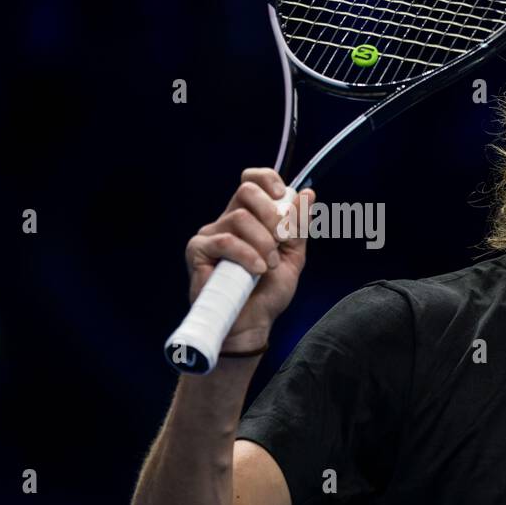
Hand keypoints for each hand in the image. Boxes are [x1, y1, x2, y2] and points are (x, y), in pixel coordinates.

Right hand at [184, 168, 315, 352]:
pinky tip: (256, 270)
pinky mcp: (198, 250)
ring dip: (263, 242)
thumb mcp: (293, 257)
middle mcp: (228, 220)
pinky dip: (247, 255)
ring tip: (268, 266)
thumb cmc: (268, 293)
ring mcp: (211, 234)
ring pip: (240, 218)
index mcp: (250, 217)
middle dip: (272, 213)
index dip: (268, 180)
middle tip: (281, 239)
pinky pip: (226, 240)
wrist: (252, 325)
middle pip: (246, 191)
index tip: (282, 195)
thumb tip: (307, 193)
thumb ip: (299, 227)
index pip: (252, 181)